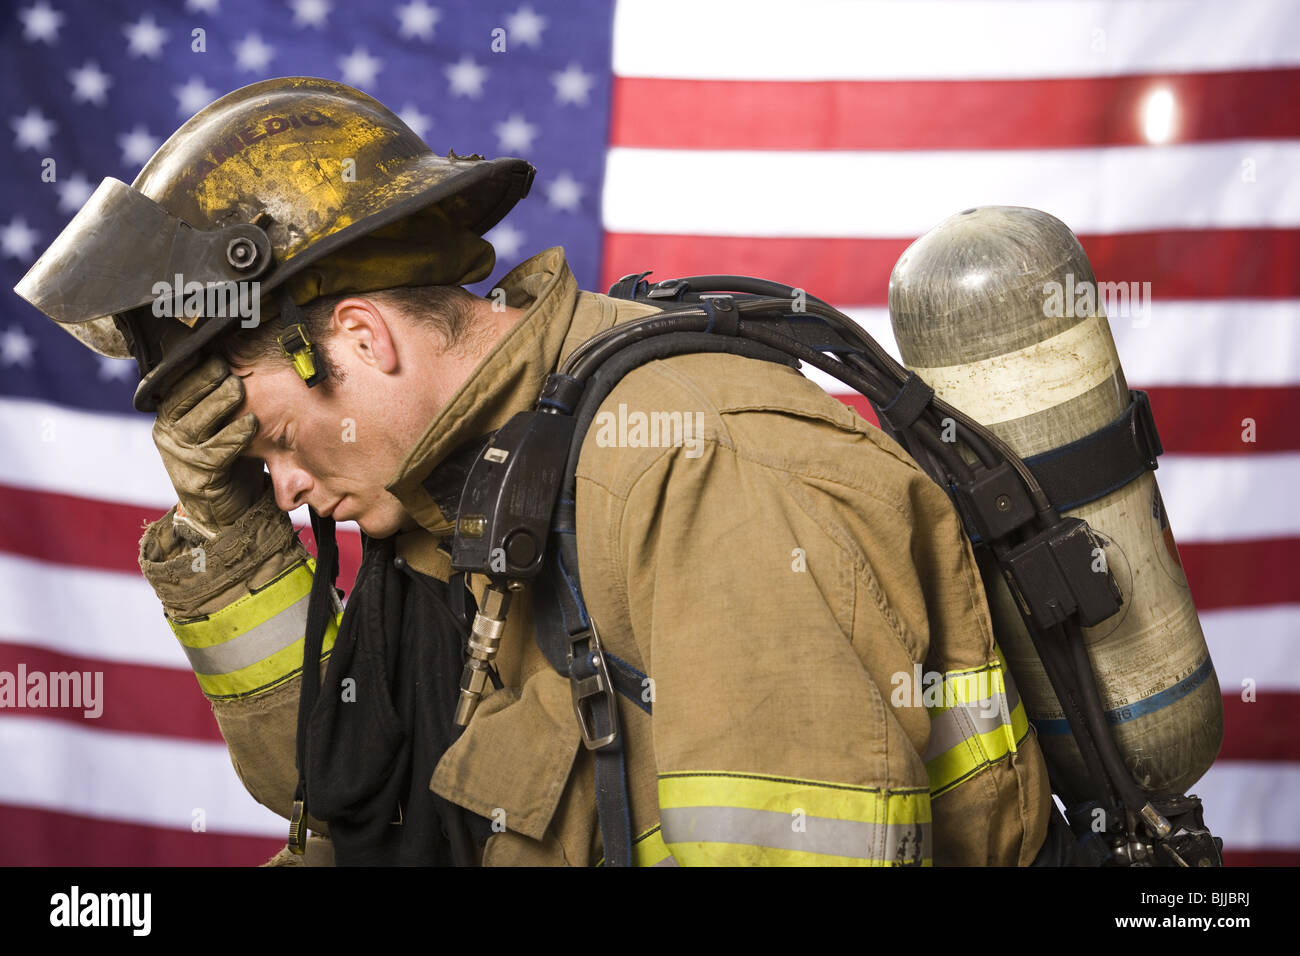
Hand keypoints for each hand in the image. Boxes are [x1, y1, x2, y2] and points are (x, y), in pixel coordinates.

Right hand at [152, 355, 265, 540]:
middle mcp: (169, 436)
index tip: (211, 354)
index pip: (174, 387)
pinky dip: (234, 436)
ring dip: (218, 404)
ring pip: (196, 425)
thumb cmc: (229, 456)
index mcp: (169, 418)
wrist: (231, 508)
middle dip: (204, 382)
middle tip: (226, 368)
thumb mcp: (221, 422)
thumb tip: (235, 352)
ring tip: (238, 389)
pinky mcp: (199, 479)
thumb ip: (220, 394)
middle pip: (181, 402)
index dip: (190, 370)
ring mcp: (181, 459)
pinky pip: (216, 453)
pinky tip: (251, 424)